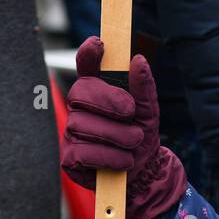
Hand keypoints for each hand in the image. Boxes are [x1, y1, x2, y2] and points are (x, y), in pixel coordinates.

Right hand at [61, 37, 185, 218]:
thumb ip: (143, 87)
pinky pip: (83, 151)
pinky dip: (108, 156)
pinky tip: (122, 160)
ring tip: (134, 142)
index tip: (99, 43)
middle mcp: (80, 107)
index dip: (88, 53)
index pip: (86, 66)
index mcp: (98, 90)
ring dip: (116, 135)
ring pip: (84, 124)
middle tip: (131, 112)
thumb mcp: (148, 111)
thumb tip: (138, 61)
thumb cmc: (140, 136)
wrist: (142, 175)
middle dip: (109, 101)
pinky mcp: (70, 156)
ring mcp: (72, 131)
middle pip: (80, 92)